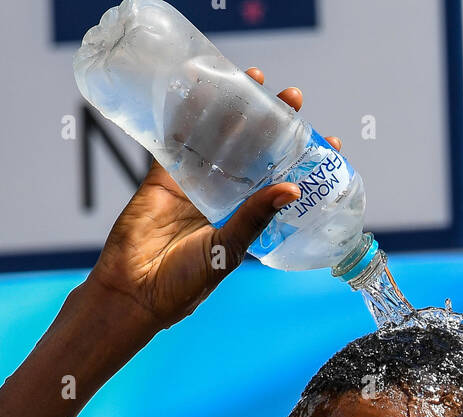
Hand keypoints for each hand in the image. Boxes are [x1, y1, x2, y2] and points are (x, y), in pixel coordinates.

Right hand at [87, 69, 342, 333]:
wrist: (133, 291)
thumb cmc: (183, 284)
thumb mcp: (228, 252)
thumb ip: (254, 218)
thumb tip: (291, 188)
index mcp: (246, 221)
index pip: (282, 183)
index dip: (303, 163)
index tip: (329, 142)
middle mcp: (224, 200)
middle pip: (253, 152)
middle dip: (272, 124)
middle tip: (292, 97)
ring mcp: (194, 186)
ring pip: (219, 140)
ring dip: (235, 111)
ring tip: (255, 80)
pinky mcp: (164, 177)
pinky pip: (179, 139)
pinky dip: (188, 113)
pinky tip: (203, 87)